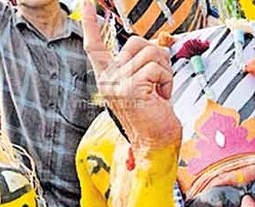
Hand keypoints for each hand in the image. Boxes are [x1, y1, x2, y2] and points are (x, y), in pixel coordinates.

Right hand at [79, 0, 180, 149]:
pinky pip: (156, 67)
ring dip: (164, 70)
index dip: (90, 23)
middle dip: (157, 57)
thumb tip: (152, 47)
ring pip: (150, 52)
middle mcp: (107, 78)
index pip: (94, 45)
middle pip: (136, 42)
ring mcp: (117, 83)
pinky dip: (167, 80)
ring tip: (160, 91)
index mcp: (107, 77)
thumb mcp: (142, 86)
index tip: (87, 3)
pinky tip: (162, 97)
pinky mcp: (131, 88)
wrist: (155, 145)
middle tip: (159, 82)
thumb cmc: (153, 118)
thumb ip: (139, 66)